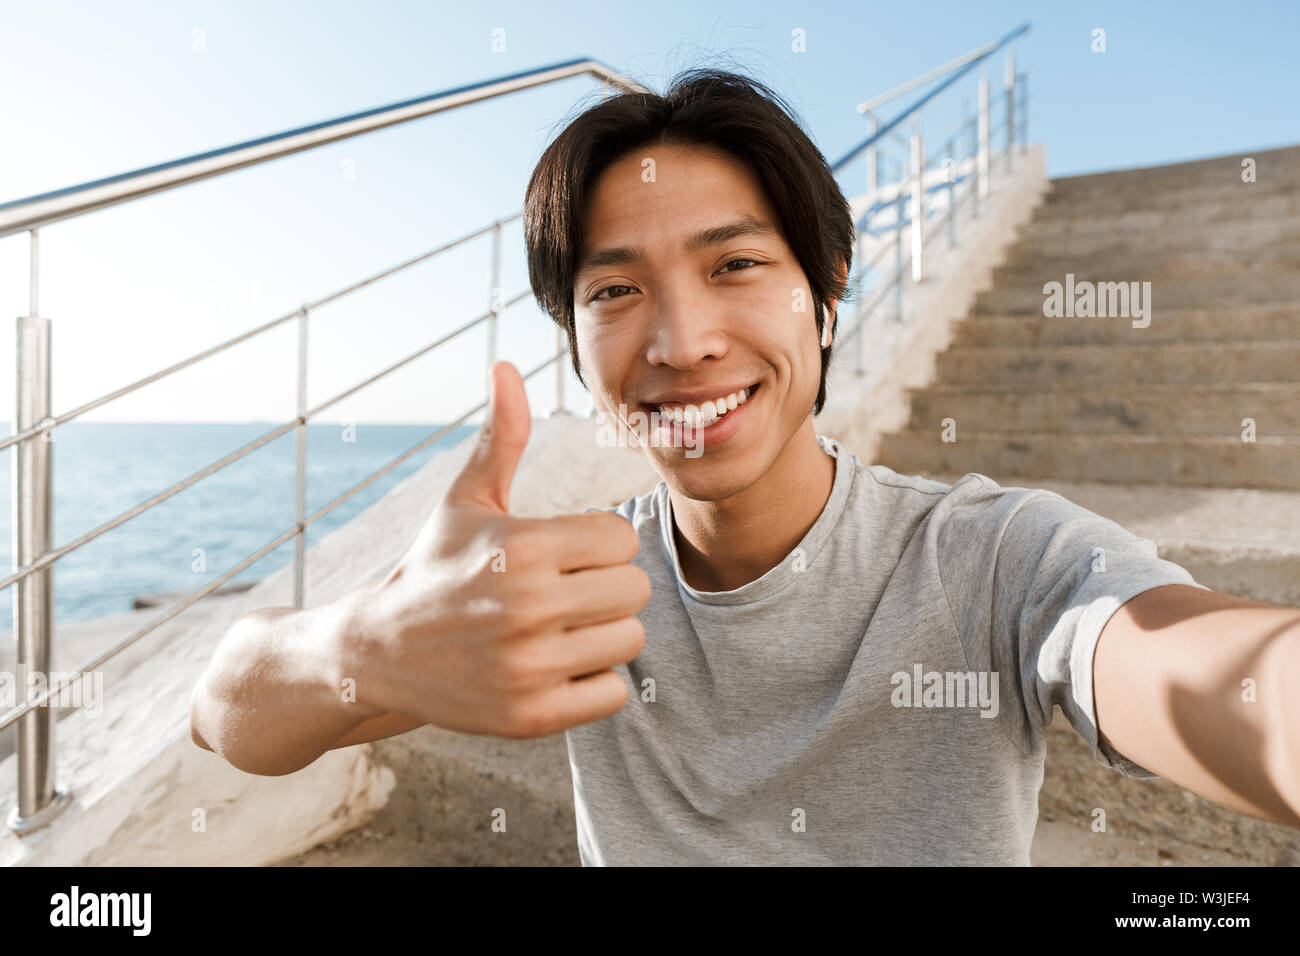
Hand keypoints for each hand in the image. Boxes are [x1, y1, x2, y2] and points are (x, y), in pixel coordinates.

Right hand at [336, 360, 649, 737]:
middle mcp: (527, 606)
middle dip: (607, 588)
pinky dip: (593, 684)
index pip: (622, 538)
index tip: (566, 553)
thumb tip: (506, 365)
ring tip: (561, 629)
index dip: (599, 544)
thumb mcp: (465, 500)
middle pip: (635, 590)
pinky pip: (613, 694)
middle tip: (567, 593)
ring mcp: (528, 666)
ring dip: (603, 635)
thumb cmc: (433, 567)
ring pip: (630, 641)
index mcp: (522, 545)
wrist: (377, 654)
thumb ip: (501, 436)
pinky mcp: (531, 716)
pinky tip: (556, 667)